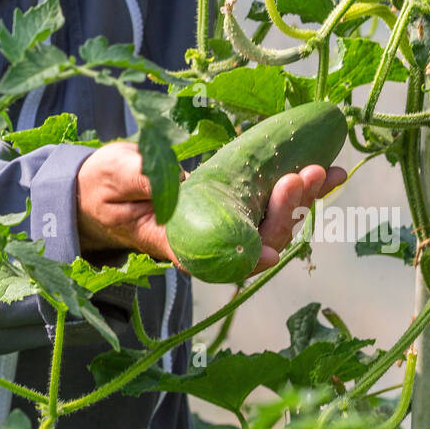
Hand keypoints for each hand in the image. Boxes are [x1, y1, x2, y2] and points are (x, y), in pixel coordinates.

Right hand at [75, 141, 346, 276]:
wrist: (101, 188)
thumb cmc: (103, 187)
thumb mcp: (115, 177)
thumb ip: (142, 179)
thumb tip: (178, 182)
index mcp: (180, 242)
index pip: (223, 258)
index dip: (251, 255)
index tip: (271, 247)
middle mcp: (210, 241)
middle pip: (260, 239)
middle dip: (287, 210)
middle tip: (304, 174)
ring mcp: (224, 225)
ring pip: (273, 223)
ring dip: (303, 199)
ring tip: (327, 170)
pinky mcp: (233, 205)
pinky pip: (270, 203)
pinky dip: (298, 188)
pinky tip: (323, 170)